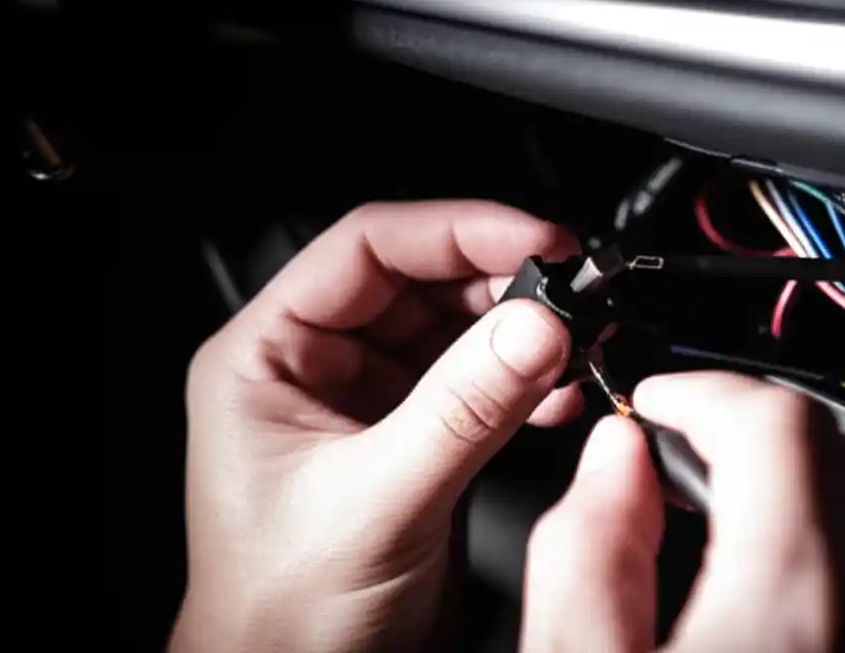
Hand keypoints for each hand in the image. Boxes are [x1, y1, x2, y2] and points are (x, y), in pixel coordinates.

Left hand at [172, 201, 580, 651]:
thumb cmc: (281, 613)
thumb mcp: (377, 499)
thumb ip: (464, 410)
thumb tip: (536, 328)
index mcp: (268, 355)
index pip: (368, 249)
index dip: (456, 230)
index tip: (535, 239)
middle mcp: (318, 368)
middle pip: (424, 282)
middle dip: (503, 284)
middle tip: (572, 293)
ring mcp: (372, 404)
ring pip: (460, 331)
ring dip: (523, 333)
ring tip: (576, 341)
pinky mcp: (419, 440)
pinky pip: (483, 386)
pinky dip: (529, 385)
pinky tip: (562, 395)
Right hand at [520, 372, 838, 652]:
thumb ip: (584, 553)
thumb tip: (616, 456)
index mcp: (789, 610)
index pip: (778, 424)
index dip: (702, 391)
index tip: (656, 406)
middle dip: (761, 433)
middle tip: (684, 469)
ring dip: (810, 487)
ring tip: (723, 535)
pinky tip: (772, 596)